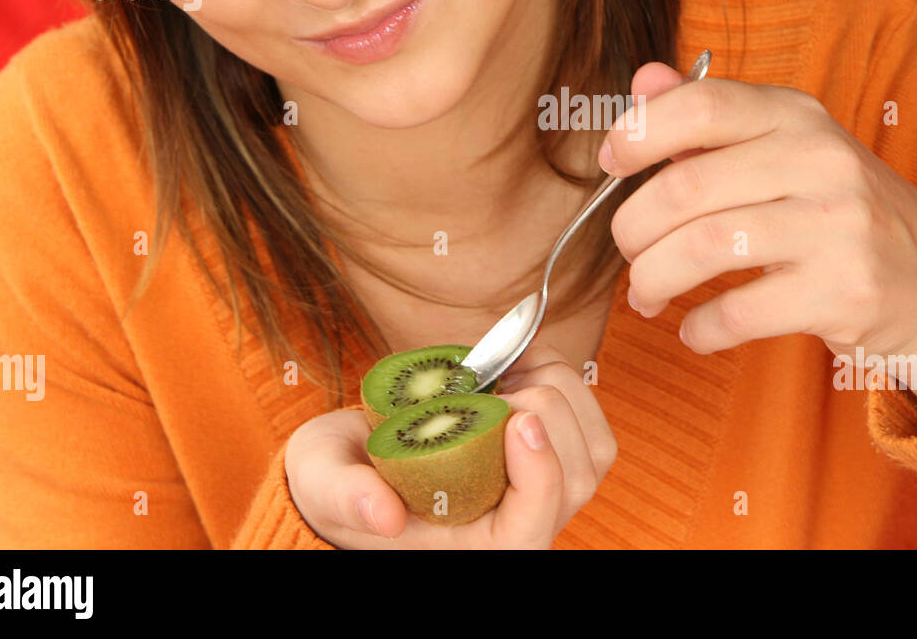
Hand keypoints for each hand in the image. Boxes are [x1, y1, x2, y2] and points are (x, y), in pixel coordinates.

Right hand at [284, 346, 615, 546]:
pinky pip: (590, 428)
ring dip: (562, 392)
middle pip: (574, 479)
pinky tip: (520, 365)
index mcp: (473, 550)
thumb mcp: (323, 482)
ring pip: (593, 452)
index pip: (532, 526)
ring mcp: (540, 498)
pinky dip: (565, 384)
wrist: (351, 466)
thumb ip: (345, 496)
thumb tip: (384, 514)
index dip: (539, 471)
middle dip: (545, 413)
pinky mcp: (550, 463)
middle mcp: (517, 530)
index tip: (515, 414)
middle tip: (492, 382)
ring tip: (507, 369)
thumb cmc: (339, 478)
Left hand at [598, 62, 916, 423]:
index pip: (701, 105)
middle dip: (632, 229)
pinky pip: (738, 312)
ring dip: (652, 280)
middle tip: (627, 251)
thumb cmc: (842, 211)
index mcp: (797, 115)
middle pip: (685, 188)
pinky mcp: (845, 291)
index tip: (610, 165)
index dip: (637, 133)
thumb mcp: (787, 148)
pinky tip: (695, 329)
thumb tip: (642, 81)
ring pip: (702, 249)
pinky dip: (699, 328)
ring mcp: (837, 226)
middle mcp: (820, 159)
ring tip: (645, 294)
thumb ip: (710, 118)